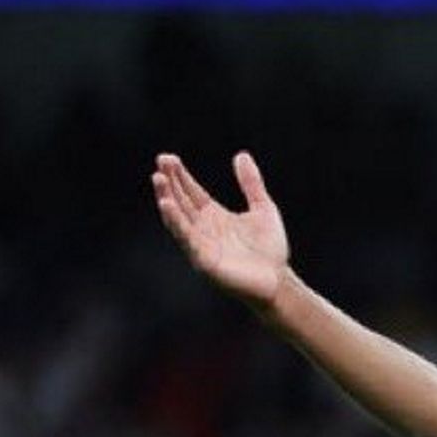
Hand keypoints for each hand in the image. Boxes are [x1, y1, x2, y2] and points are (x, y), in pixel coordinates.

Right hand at [152, 152, 289, 310]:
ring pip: (178, 219)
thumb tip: (241, 155)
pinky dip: (177, 223)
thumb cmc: (270, 249)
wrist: (278, 281)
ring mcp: (201, 245)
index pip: (191, 192)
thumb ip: (251, 184)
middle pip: (181, 201)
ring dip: (167, 199)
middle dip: (169, 182)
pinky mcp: (203, 260)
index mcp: (214, 216)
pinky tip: (168, 206)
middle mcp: (203, 229)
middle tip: (161, 162)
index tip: (168, 158)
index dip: (180, 175)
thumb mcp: (263, 208)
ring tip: (158, 179)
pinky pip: (186, 240)